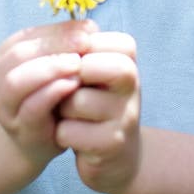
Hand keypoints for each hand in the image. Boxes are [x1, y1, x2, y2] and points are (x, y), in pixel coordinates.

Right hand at [0, 21, 97, 169]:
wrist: (34, 143)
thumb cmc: (48, 98)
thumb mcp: (52, 67)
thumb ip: (64, 46)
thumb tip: (90, 27)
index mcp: (0, 59)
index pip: (26, 36)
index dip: (58, 30)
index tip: (89, 28)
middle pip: (19, 54)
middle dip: (55, 44)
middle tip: (85, 41)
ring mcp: (3, 108)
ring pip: (16, 81)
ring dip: (50, 68)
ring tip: (78, 63)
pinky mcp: (20, 128)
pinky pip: (31, 107)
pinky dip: (52, 92)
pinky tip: (73, 84)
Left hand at [56, 31, 140, 193]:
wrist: (114, 156)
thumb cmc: (93, 103)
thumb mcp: (88, 72)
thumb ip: (75, 51)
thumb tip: (60, 38)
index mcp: (126, 57)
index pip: (87, 39)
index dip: (69, 56)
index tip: (73, 70)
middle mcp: (132, 82)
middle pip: (83, 67)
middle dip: (67, 81)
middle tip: (71, 93)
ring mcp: (126, 114)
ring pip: (74, 101)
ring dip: (62, 110)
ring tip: (72, 116)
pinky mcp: (113, 144)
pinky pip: (68, 131)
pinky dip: (62, 134)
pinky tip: (75, 137)